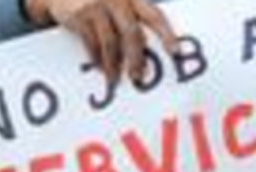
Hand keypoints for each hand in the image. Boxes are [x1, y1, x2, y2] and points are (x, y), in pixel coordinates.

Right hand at [26, 0, 177, 82]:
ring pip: (111, 41)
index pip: (155, 15)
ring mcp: (98, 6)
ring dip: (113, 64)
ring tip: (114, 79)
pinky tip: (99, 67)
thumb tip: (143, 47)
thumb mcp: (115, 1)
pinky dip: (96, 58)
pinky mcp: (80, 15)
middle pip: (132, 32)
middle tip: (139, 77)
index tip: (175, 51)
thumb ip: (129, 17)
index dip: (166, 33)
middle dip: (137, 57)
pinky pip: (92, 42)